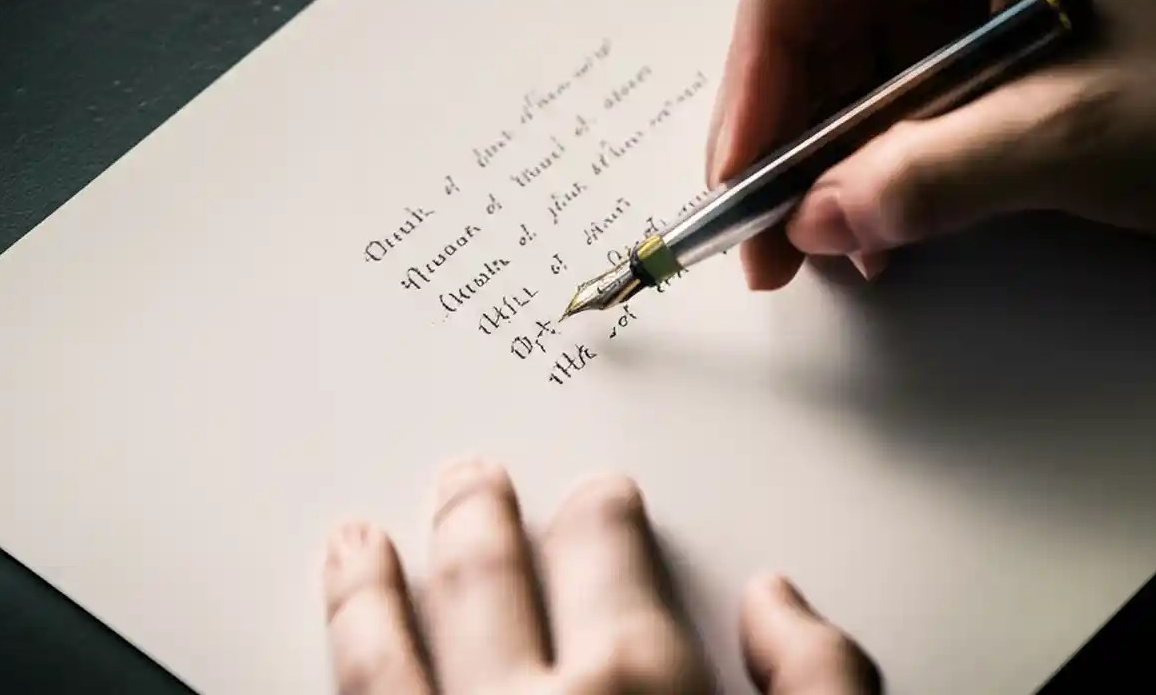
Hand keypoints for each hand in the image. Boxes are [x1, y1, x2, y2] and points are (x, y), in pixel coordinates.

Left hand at [324, 458, 880, 693]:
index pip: (606, 559)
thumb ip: (822, 683)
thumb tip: (779, 604)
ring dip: (368, 583)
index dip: (599, 518)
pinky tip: (333, 621)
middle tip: (468, 480)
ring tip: (357, 539)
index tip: (595, 498)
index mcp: (637, 691)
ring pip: (382, 646)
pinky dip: (335, 648)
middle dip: (476, 518)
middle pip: (487, 578)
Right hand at [707, 0, 1155, 288]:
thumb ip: (931, 177)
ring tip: (839, 242)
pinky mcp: (1035, 13)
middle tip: (773, 230)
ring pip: (880, 47)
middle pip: (840, 9)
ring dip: (847, 150)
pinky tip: (892, 213)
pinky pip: (932, 71)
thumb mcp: (1088, 131)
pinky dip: (905, 147)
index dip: (763, 69)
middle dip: (799, 127)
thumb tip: (822, 218)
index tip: (739, 169)